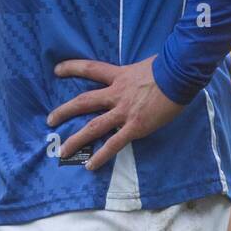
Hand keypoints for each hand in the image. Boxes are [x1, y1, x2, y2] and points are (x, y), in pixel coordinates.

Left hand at [46, 56, 183, 170]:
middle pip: (84, 101)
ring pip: (94, 126)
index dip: (72, 68)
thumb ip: (136, 74)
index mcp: (119, 76)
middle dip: (65, 111)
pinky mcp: (135, 126)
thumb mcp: (146, 65)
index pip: (90, 69)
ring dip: (76, 139)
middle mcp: (116, 93)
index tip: (56, 70)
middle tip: (50, 120)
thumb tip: (138, 77)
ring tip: (62, 150)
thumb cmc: (168, 66)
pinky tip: (90, 165)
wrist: (180, 75)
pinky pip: (114, 143)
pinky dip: (101, 155)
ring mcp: (124, 111)